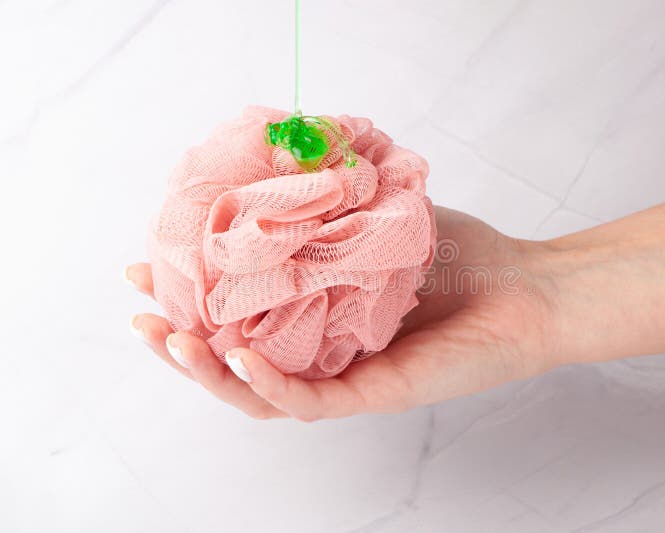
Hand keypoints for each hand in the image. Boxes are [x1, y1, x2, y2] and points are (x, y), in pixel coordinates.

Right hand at [126, 206, 558, 420]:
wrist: (525, 288)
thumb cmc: (459, 255)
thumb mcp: (377, 216)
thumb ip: (327, 208)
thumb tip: (272, 172)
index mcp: (314, 317)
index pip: (239, 315)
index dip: (188, 297)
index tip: (144, 264)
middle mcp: (322, 353)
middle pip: (236, 363)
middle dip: (180, 342)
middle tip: (139, 315)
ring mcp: (345, 378)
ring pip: (260, 394)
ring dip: (208, 372)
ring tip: (166, 340)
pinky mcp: (375, 392)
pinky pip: (309, 400)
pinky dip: (266, 383)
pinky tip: (234, 355)